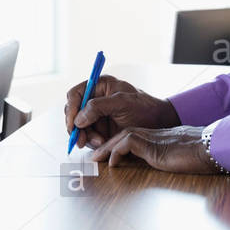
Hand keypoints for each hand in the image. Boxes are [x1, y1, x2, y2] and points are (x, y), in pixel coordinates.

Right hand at [64, 74, 179, 148]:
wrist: (159, 123)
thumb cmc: (144, 108)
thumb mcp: (123, 103)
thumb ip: (99, 107)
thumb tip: (78, 119)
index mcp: (99, 86)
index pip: (75, 94)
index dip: (70, 109)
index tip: (73, 124)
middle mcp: (95, 99)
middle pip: (73, 112)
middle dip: (77, 127)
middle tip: (82, 140)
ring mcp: (96, 115)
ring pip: (78, 127)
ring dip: (85, 136)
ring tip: (100, 142)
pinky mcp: (100, 128)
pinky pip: (87, 136)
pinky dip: (91, 142)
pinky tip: (102, 143)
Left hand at [92, 125, 220, 173]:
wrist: (211, 149)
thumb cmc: (201, 154)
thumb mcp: (180, 156)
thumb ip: (170, 157)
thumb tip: (167, 163)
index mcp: (158, 138)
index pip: (132, 138)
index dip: (117, 146)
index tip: (107, 156)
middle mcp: (154, 135)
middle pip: (123, 135)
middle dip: (107, 145)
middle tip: (95, 156)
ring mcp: (153, 138)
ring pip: (122, 136)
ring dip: (107, 148)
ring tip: (97, 158)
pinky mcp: (154, 146)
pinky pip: (129, 143)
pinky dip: (118, 152)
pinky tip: (114, 163)